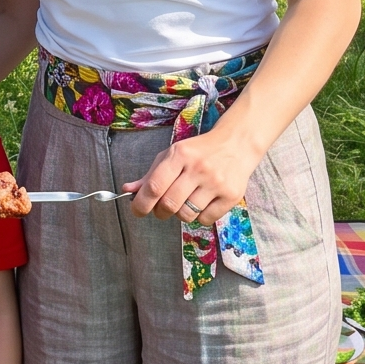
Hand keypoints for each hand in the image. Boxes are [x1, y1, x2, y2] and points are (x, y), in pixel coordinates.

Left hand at [126, 122, 256, 225]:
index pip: (155, 186)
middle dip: (160, 212)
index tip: (137, 211)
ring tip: (185, 202)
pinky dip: (199, 217)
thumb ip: (150, 174)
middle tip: (162, 209)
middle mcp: (198, 168)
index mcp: (180, 155)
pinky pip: (206, 220)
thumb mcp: (172, 155)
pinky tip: (203, 203)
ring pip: (187, 215)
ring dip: (180, 215)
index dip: (141, 203)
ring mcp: (216, 183)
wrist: (237, 143)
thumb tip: (127, 190)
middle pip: (169, 204)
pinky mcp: (231, 195)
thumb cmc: (199, 151)